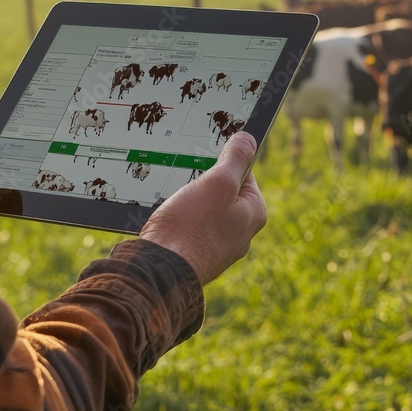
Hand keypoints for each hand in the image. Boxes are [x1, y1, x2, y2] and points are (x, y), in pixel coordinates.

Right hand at [140, 132, 266, 284]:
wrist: (158, 272)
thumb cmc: (191, 227)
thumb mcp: (219, 182)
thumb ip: (236, 157)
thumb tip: (248, 139)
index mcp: (253, 214)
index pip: (245, 173)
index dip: (223, 162)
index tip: (205, 159)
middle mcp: (240, 233)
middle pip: (224, 192)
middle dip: (203, 183)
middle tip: (186, 180)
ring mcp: (218, 247)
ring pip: (204, 210)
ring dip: (188, 201)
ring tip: (175, 202)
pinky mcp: (196, 255)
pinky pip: (190, 228)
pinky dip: (179, 220)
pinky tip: (168, 219)